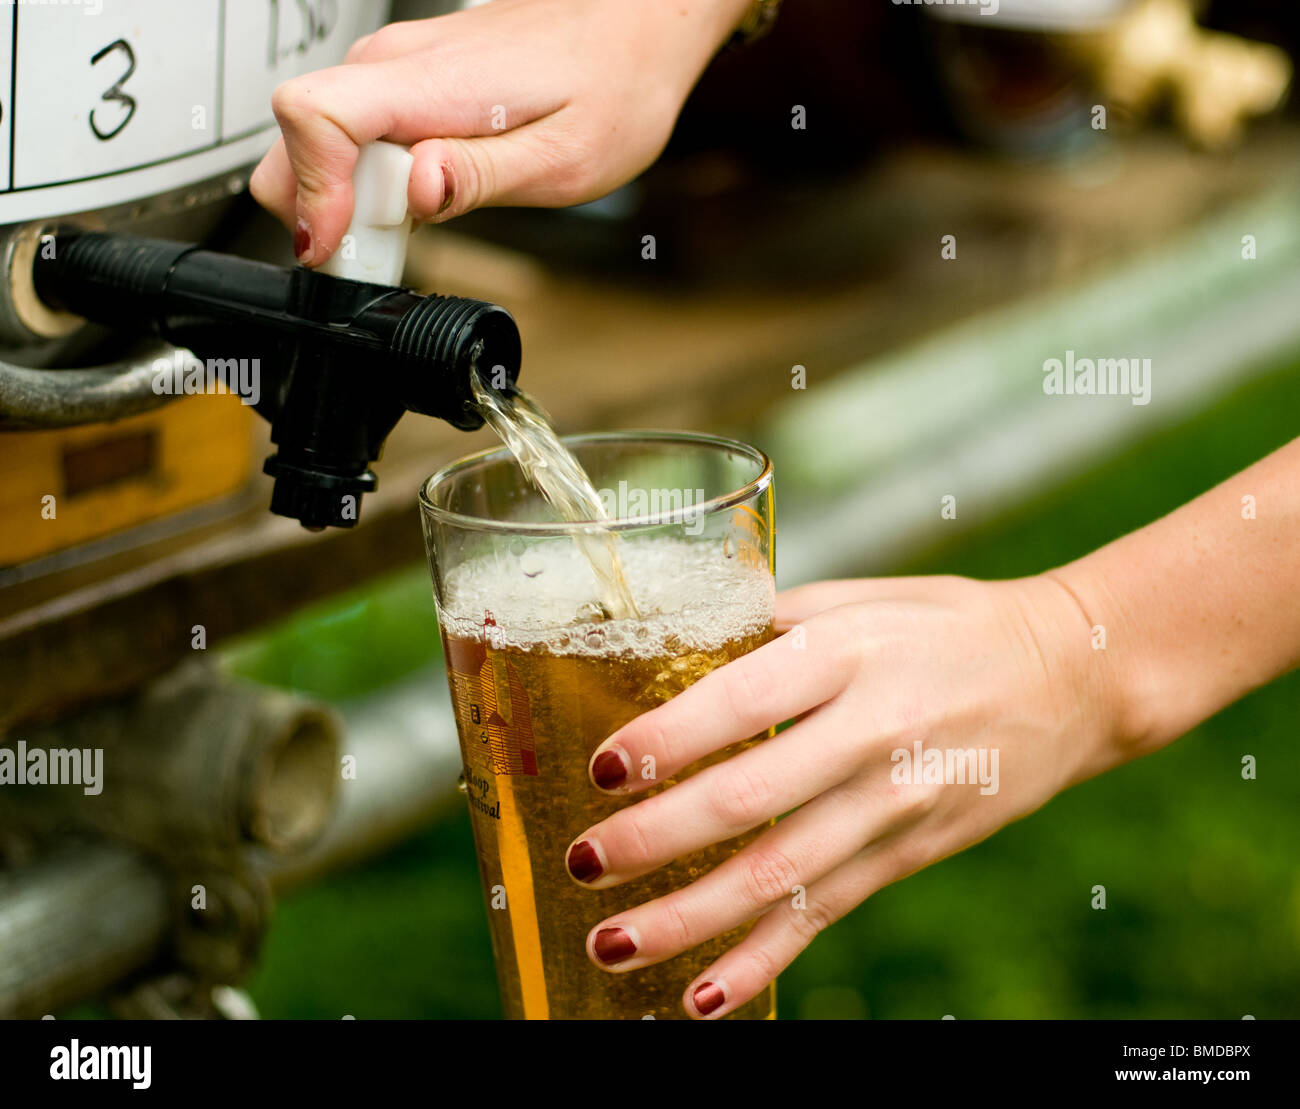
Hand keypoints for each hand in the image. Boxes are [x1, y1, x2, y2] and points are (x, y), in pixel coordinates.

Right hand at [250, 0, 749, 264]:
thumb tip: (416, 190)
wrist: (633, 26)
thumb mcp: (564, 159)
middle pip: (294, 139)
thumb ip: (481, 178)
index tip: (337, 247)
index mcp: (427, 84)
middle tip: (386, 250)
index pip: (312, 116)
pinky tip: (416, 200)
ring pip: (314, 140)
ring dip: (345, 200)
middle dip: (321, 210)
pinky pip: (348, 135)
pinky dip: (364, 182)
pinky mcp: (403, 81)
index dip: (310, 192)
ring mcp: (394, 69)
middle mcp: (394, 66)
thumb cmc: (611, 86)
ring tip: (409, 228)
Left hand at [565, 573, 1125, 1017]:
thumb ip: (771, 623)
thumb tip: (672, 643)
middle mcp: (872, 733)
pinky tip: (704, 997)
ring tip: (614, 945)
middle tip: (584, 862)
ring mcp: (895, 803)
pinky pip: (826, 914)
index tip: (605, 768)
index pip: (746, 700)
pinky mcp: (910, 854)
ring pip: (782, 875)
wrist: (1073, 676)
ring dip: (691, 919)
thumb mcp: (862, 599)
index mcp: (849, 654)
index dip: (671, 738)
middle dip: (659, 839)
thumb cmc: (947, 624)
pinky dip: (764, 961)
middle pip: (752, 799)